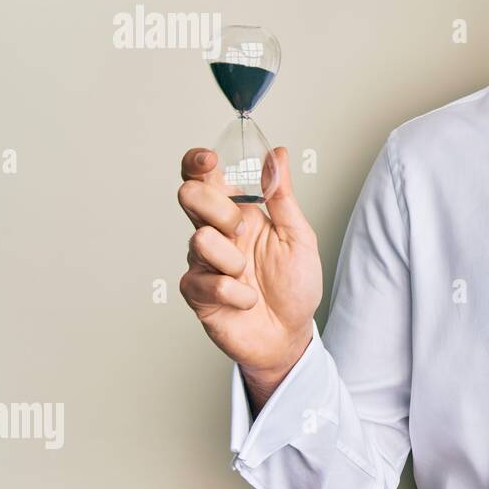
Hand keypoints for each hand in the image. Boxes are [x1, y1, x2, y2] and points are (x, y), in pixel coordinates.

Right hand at [177, 146, 322, 380]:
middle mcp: (214, 232)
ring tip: (250, 276)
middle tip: (245, 232)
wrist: (290, 334)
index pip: (205, 178)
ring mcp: (201, 261)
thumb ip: (283, 196)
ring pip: (200, 240)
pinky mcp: (196, 292)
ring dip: (235, 260)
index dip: (198, 163)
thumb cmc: (295, 285)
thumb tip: (279, 154)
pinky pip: (210, 282)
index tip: (209, 160)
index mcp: (238, 212)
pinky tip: (248, 301)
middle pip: (190, 196)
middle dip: (220, 210)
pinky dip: (239, 294)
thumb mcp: (299, 236)